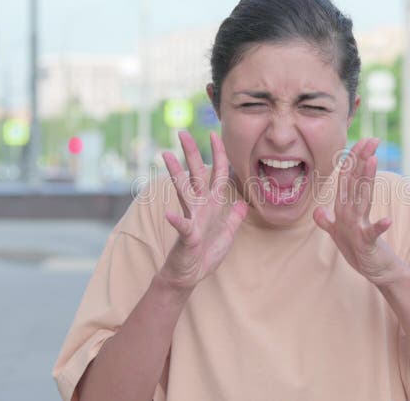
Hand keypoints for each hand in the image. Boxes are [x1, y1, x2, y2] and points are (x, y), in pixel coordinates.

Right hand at [158, 131, 247, 290]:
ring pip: (184, 191)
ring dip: (176, 174)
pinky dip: (177, 221)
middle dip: (191, 153)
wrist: (189, 276)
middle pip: (196, 174)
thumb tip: (243, 203)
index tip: (214, 135)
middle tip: (182, 132)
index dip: (218, 155)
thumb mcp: (227, 235)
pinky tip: (170, 214)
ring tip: (166, 155)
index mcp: (210, 205)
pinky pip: (182, 227)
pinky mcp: (186, 237)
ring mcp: (191, 219)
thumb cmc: (205, 255)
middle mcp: (199, 207)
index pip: (217, 175)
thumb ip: (233, 218)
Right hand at [313, 138, 409, 286]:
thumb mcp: (340, 232)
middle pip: (354, 182)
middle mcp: (346, 214)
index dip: (354, 158)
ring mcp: (355, 228)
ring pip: (360, 199)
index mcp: (342, 208)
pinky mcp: (366, 243)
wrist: (372, 271)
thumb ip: (327, 219)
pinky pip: (372, 233)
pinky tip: (387, 220)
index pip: (347, 178)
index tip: (365, 141)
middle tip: (372, 140)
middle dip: (362, 160)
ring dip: (366, 180)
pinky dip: (379, 227)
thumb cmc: (357, 249)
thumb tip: (317, 210)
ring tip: (373, 161)